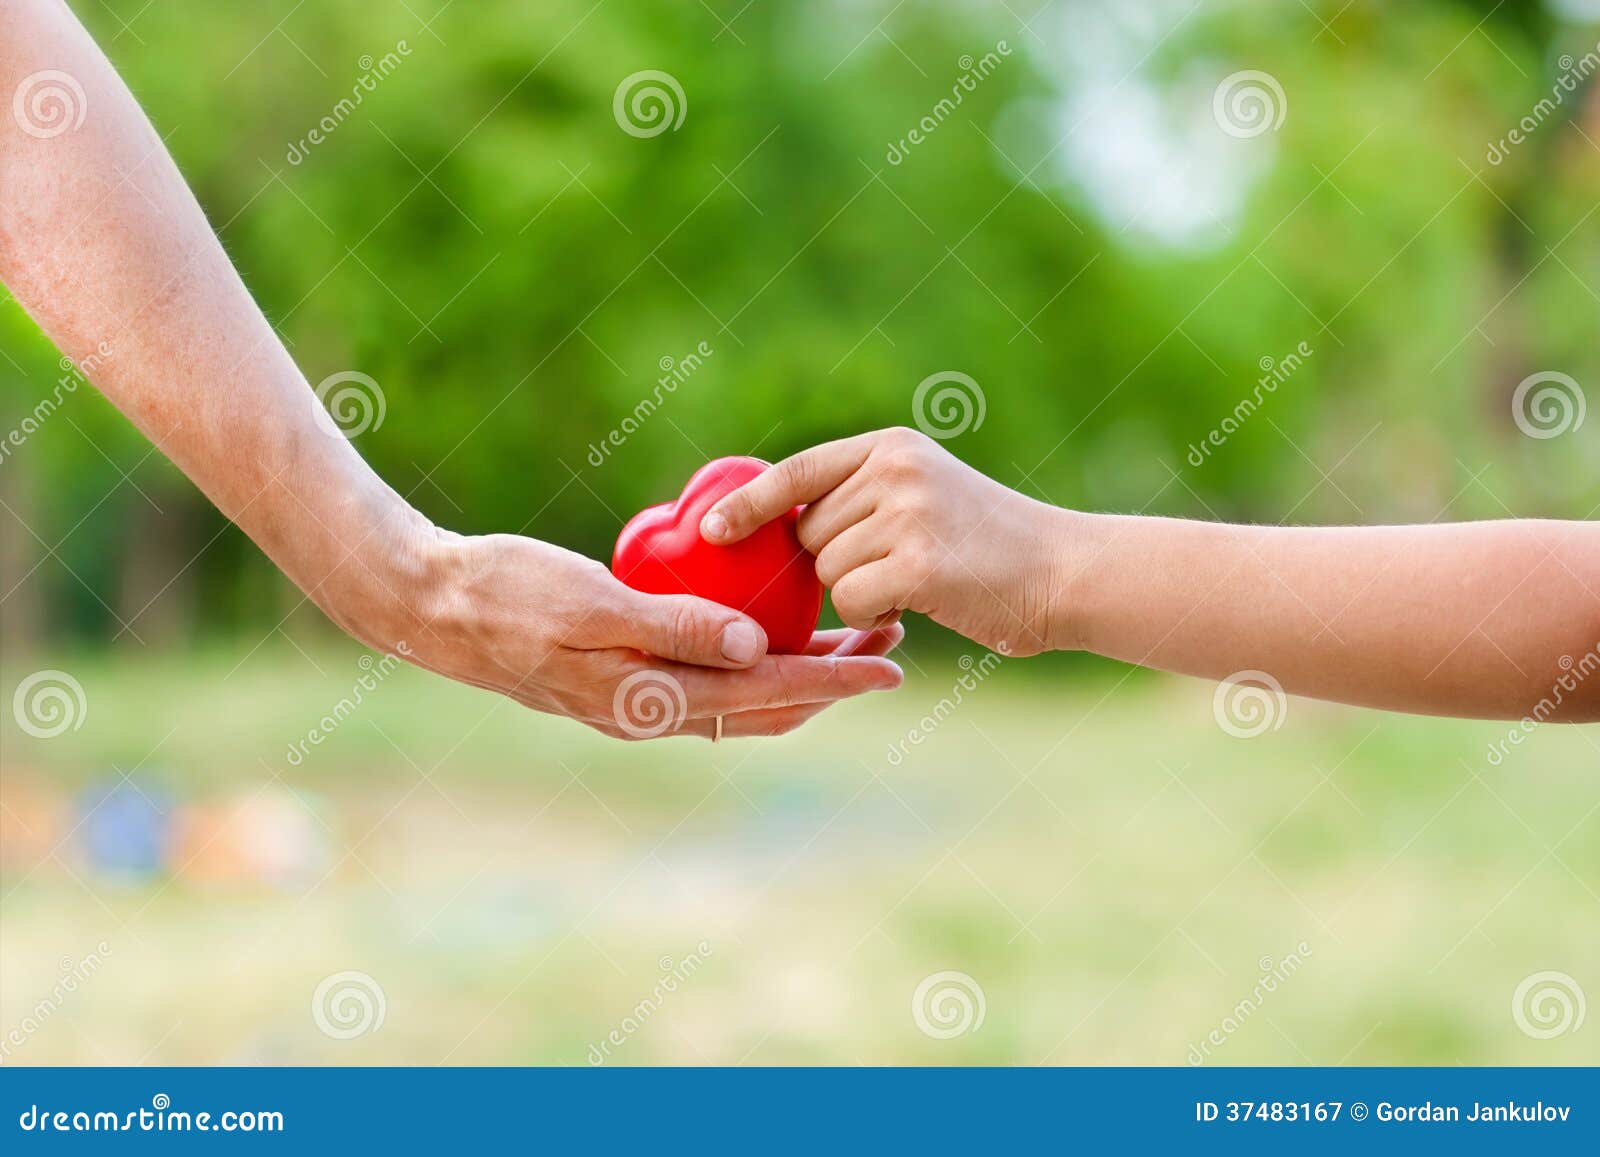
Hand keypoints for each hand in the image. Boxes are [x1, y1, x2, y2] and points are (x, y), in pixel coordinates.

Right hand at [348, 526, 903, 739]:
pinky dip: (754, 662)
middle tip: (889, 643)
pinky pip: (710, 681)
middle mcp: (652, 711)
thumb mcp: (589, 603)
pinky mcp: (626, 678)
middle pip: (768, 706)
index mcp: (650, 698)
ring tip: (850, 637)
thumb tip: (754, 646)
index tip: (891, 669)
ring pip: (743, 698)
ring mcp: (638, 699)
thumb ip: (672, 625)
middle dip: (833, 681)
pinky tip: (769, 626)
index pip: (765, 692)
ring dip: (800, 673)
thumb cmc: (507, 594)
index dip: (834, 681)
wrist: (436, 609)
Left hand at [699, 427, 1070, 654]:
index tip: (708, 530)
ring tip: (920, 580)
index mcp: (892, 446)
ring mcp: (907, 514)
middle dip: (835, 562)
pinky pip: (852, 602)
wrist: (1065, 571)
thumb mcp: (925, 492)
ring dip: (860, 592)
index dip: (748, 504)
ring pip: (828, 572)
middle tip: (897, 565)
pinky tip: (920, 604)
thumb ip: (863, 494)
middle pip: (808, 534)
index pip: (798, 471)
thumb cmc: (990, 546)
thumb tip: (780, 523)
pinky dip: (876, 615)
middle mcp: (895, 470)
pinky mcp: (918, 563)